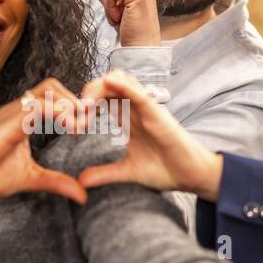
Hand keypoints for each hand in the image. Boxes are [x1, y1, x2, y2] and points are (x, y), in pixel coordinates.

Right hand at [0, 78, 87, 203]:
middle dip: (74, 100)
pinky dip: (58, 112)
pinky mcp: (8, 122)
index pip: (52, 96)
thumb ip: (57, 182)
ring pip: (47, 90)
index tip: (87, 124)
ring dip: (69, 104)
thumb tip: (82, 195)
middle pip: (52, 85)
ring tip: (80, 127)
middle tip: (87, 123)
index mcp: (23, 118)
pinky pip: (37, 106)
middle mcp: (18, 110)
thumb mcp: (32, 178)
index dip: (73, 105)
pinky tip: (70, 128)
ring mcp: (12, 113)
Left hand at [76, 70, 222, 199]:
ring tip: (87, 105)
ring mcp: (145, 109)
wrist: (190, 176)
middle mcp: (134, 110)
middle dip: (87, 93)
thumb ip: (105, 174)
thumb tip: (81, 181)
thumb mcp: (128, 172)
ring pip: (121, 81)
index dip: (84, 104)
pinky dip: (124, 86)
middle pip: (107, 85)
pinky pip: (138, 93)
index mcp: (126, 120)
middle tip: (76, 113)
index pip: (101, 99)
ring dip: (100, 87)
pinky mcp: (157, 113)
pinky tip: (109, 84)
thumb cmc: (165, 170)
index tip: (72, 122)